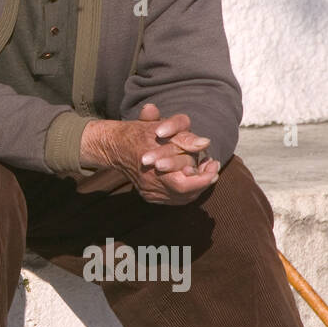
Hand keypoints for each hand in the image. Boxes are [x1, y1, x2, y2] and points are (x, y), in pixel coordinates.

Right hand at [80, 103, 219, 204]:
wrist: (113, 145)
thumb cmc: (138, 133)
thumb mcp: (161, 128)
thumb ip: (184, 137)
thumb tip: (205, 143)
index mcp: (153, 170)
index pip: (185, 185)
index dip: (203, 179)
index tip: (214, 165)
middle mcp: (151, 186)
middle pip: (186, 194)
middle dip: (203, 181)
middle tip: (213, 167)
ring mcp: (149, 193)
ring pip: (181, 198)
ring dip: (197, 186)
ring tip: (206, 172)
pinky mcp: (148, 196)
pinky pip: (173, 199)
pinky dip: (186, 191)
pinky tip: (191, 178)